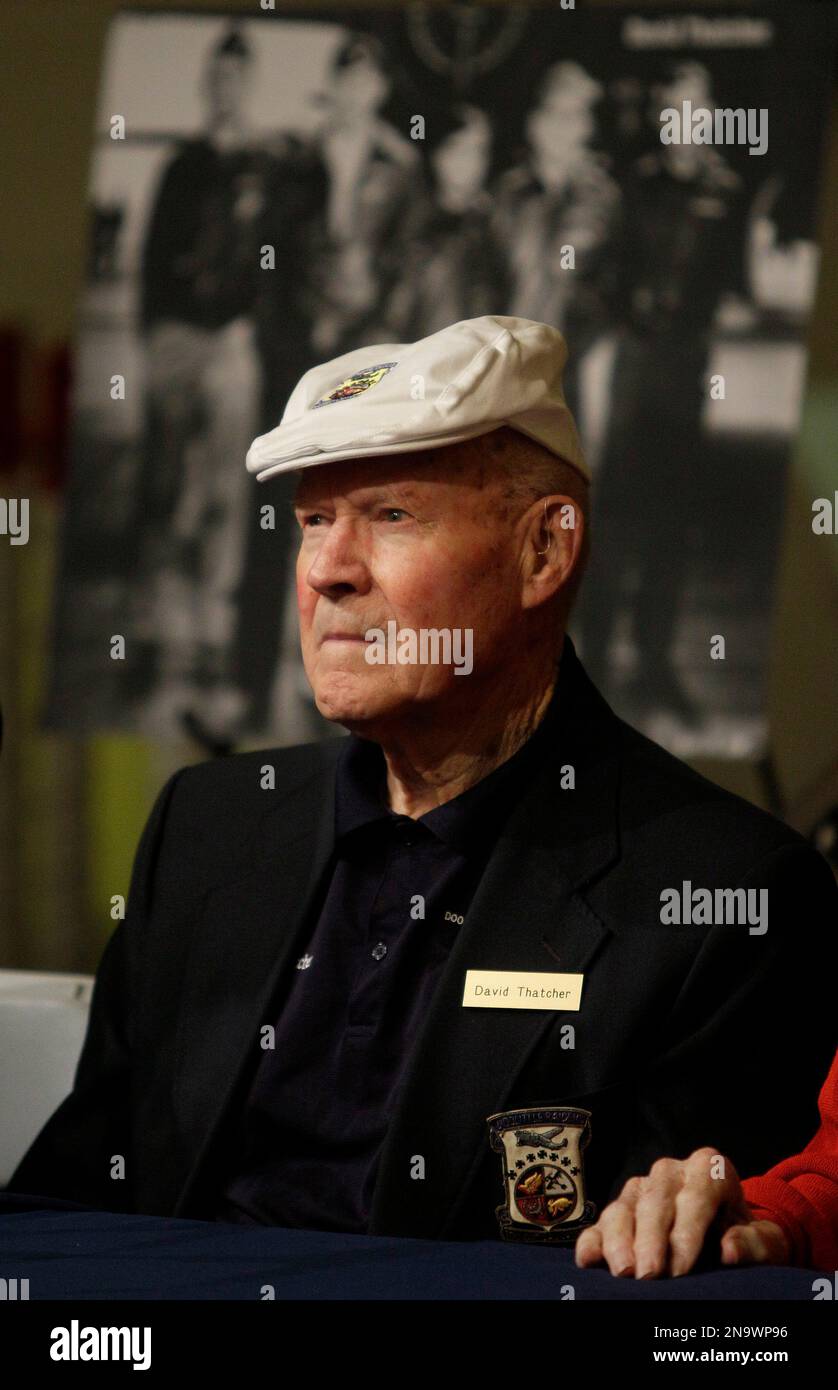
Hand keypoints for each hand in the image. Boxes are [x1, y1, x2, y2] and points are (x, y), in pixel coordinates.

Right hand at [574, 1147, 790, 1277]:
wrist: (726, 1233)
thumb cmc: (745, 1236)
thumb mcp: (764, 1241)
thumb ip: (754, 1243)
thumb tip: (729, 1249)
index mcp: (710, 1170)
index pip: (696, 1197)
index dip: (686, 1233)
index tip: (681, 1269)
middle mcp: (671, 1172)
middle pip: (655, 1199)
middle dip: (650, 1239)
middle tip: (649, 1275)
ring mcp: (642, 1188)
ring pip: (623, 1207)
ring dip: (619, 1241)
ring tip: (623, 1272)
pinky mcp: (620, 1208)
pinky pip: (600, 1221)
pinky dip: (593, 1241)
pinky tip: (589, 1261)